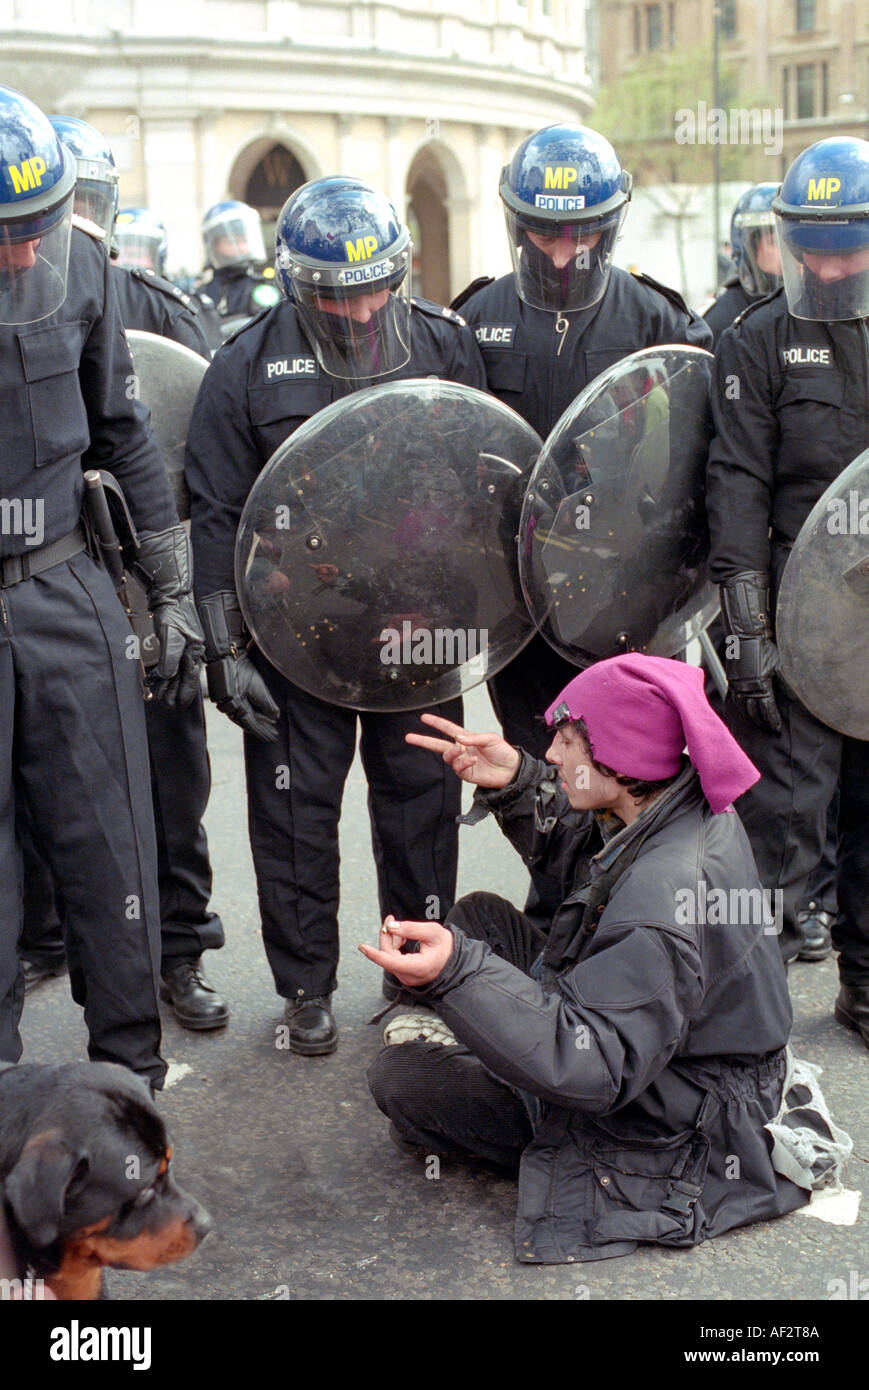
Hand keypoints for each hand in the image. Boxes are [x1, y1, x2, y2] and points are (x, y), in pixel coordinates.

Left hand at [148, 594, 204, 708]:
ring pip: (175, 674)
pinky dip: (160, 674)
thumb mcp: (172, 635)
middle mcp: (190, 653)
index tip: (173, 703)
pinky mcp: (173, 646)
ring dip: (165, 684)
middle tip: (163, 701)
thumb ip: (170, 657)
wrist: (170, 597)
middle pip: (183, 679)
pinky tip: (152, 679)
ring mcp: (182, 650)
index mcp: (194, 652)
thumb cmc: (173, 612)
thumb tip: (167, 676)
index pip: (191, 679)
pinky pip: (168, 665)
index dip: (182, 692)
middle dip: (173, 691)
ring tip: (156, 693)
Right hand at [209, 652, 279, 741]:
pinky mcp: (228, 698)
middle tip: (273, 736)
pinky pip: (239, 712)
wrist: (227, 658)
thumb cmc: (242, 670)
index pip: (252, 724)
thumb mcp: (258, 686)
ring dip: (257, 724)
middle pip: (247, 724)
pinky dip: (250, 716)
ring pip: (243, 719)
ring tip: (268, 728)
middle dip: (261, 730)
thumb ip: (266, 704)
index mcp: (237, 706)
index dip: (263, 732)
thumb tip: (275, 718)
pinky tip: (257, 717)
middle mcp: (230, 708)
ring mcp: (227, 704)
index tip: (274, 738)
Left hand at [358, 916, 453, 986]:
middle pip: (388, 956)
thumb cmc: (445, 946)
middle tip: (390, 919)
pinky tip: (400, 938)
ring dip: (390, 941)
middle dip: (386, 936)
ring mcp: (406, 978)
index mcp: (419, 967)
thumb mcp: (432, 932)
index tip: (362, 947)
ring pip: (389, 958)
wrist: (453, 961)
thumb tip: (390, 927)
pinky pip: (393, 960)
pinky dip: (393, 947)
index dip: (375, 954)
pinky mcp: (404, 975)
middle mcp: (410, 976)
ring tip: (398, 927)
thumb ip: (411, 929)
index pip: (392, 962)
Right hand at [405, 712, 519, 788]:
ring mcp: (463, 762)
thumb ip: (474, 738)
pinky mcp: (467, 773)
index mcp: (467, 738)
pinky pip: (459, 768)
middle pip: (438, 745)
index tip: (424, 717)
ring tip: (462, 750)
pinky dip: (464, 763)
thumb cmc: (503, 752)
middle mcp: (462, 749)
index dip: (436, 723)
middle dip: (423, 740)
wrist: (511, 770)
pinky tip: (472, 760)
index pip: (447, 728)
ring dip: (453, 752)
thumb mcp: (491, 739)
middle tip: (409, 737)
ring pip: (448, 757)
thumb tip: (458, 738)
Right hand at [726, 636, 781, 733]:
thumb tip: (798, 694)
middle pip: (754, 712)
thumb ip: (785, 682)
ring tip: (757, 725)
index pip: (767, 709)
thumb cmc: (766, 649)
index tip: (777, 730)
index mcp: (760, 685)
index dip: (772, 720)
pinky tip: (739, 714)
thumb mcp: (779, 665)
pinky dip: (736, 709)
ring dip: (750, 718)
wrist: (747, 637)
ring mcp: (737, 685)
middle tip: (769, 730)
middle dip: (762, 722)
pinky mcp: (731, 681)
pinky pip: (732, 700)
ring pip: (742, 708)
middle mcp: (746, 688)